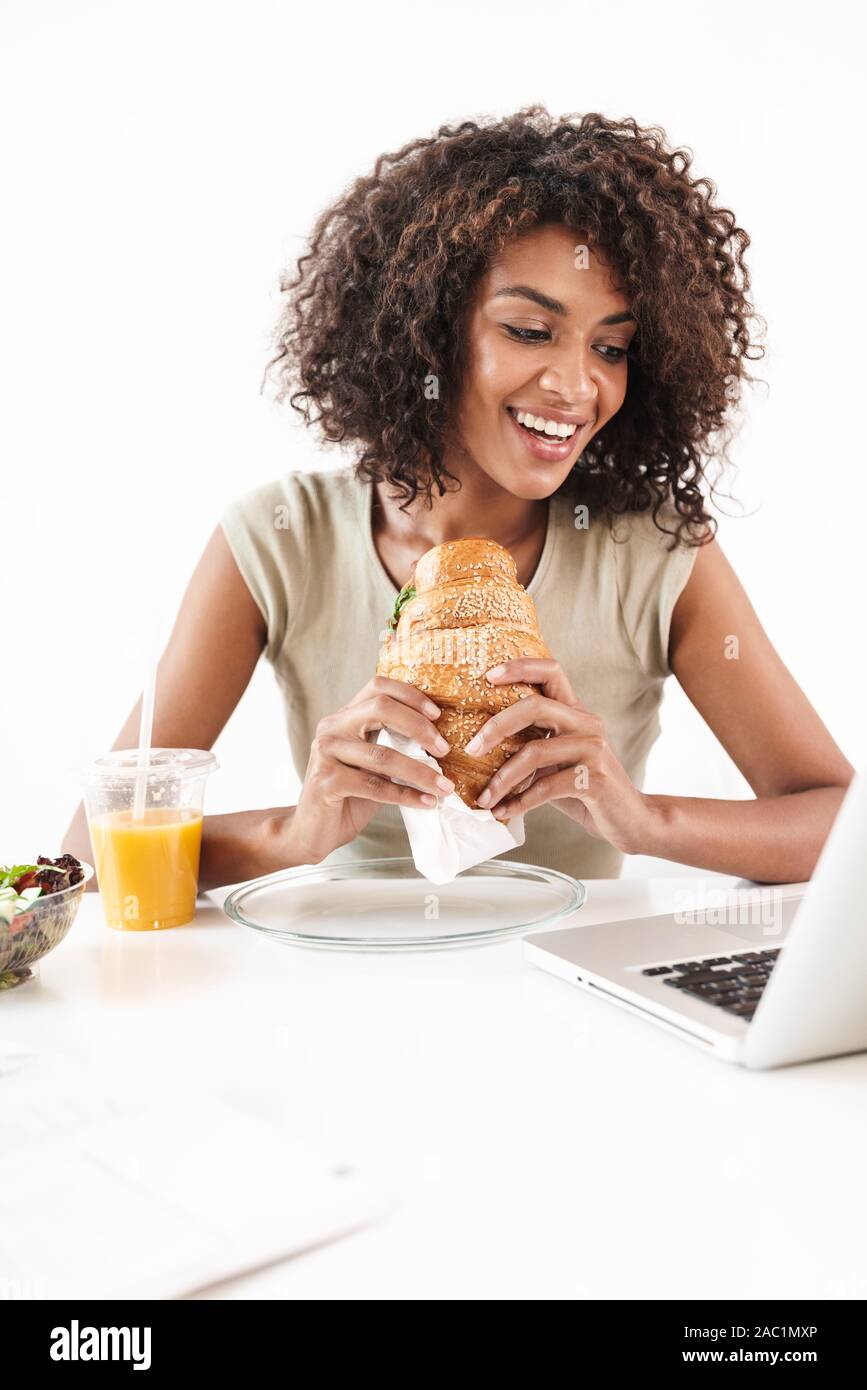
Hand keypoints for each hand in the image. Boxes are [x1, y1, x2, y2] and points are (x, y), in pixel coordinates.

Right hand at [287, 676, 453, 864]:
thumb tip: (439, 742)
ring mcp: (325, 753)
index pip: (378, 686)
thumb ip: (394, 745)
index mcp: (345, 717)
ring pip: (382, 755)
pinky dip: (405, 795)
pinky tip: (426, 803)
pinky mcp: (325, 781)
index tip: (438, 715)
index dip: (410, 696)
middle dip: (419, 727)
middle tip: (444, 749)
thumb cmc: (350, 796)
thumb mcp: (373, 764)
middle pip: (380, 708)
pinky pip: (374, 786)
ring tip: (445, 786)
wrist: (314, 831)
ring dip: (420, 772)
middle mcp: (331, 728)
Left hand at [464, 659, 653, 853]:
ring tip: (483, 798)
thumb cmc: (583, 789)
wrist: (629, 820)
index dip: (519, 667)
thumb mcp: (555, 762)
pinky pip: (545, 787)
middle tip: (470, 749)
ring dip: (502, 778)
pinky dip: (519, 802)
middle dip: (496, 726)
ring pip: (535, 752)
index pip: (551, 671)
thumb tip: (476, 746)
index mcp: (575, 712)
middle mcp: (587, 723)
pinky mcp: (595, 778)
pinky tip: (504, 811)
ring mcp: (593, 749)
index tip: (487, 676)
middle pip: (535, 706)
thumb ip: (529, 747)